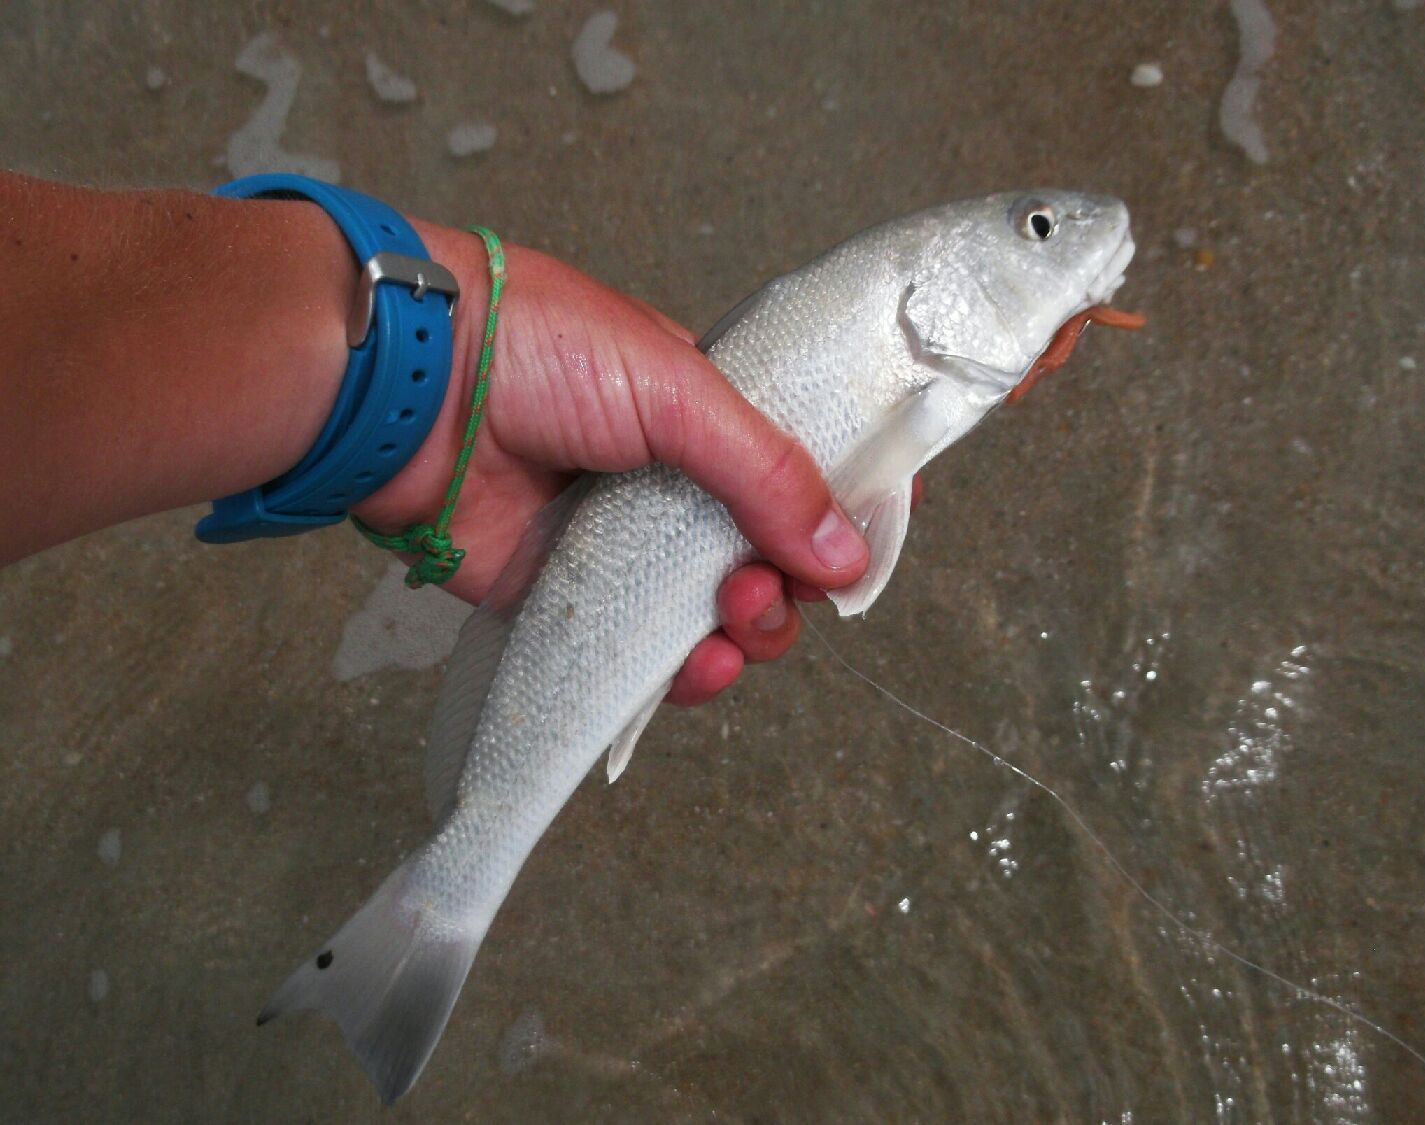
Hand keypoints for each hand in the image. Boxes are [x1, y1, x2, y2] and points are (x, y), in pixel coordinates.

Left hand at [352, 223, 870, 705]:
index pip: (796, 463)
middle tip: (772, 583)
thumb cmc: (538, 349)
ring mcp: (619, 541)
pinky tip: (699, 667)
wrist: (412, 389)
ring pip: (711, 610)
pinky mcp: (566, 594)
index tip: (873, 537)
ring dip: (747, 629)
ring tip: (736, 620)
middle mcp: (669, 480)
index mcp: (703, 411)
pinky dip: (679, 670)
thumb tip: (848, 553)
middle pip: (766, 552)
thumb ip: (767, 473)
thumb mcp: (675, 389)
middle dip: (790, 581)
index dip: (842, 502)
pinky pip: (640, 649)